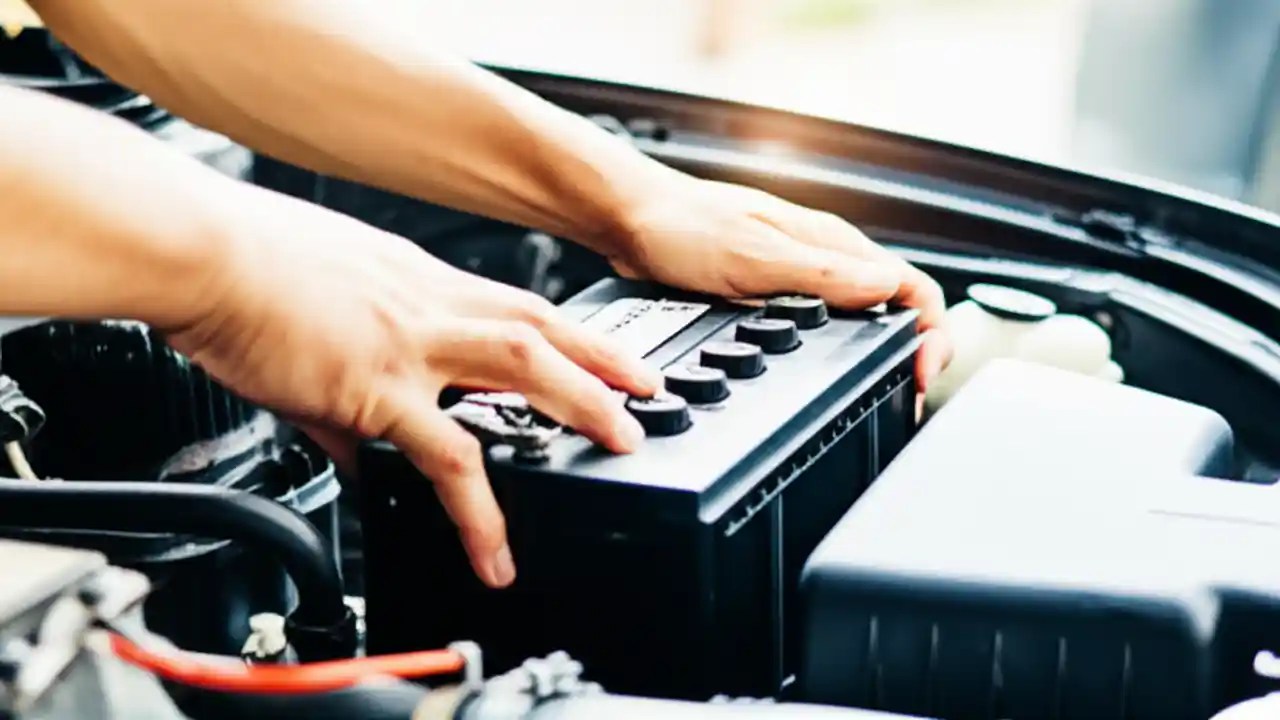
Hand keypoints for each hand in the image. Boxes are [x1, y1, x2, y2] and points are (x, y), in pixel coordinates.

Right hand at [162, 189, 660, 588]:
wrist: (199, 250)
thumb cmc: (246, 265)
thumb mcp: (322, 313)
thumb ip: (351, 393)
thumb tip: (360, 451)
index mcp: (418, 281)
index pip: (514, 304)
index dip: (568, 329)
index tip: (604, 349)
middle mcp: (427, 303)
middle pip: (541, 324)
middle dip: (605, 358)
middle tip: (651, 391)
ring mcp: (409, 342)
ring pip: (522, 367)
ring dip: (582, 402)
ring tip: (622, 443)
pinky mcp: (374, 385)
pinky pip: (446, 453)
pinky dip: (479, 505)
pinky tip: (493, 544)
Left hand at [609, 177, 952, 390]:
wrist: (630, 219)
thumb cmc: (680, 226)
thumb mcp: (752, 256)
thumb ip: (821, 276)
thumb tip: (886, 289)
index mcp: (832, 245)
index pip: (913, 287)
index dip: (932, 333)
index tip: (921, 371)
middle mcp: (824, 258)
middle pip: (896, 307)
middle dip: (912, 351)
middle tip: (903, 393)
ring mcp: (800, 275)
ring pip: (861, 317)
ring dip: (876, 353)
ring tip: (876, 390)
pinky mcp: (772, 293)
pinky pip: (820, 322)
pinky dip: (833, 349)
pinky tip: (822, 370)